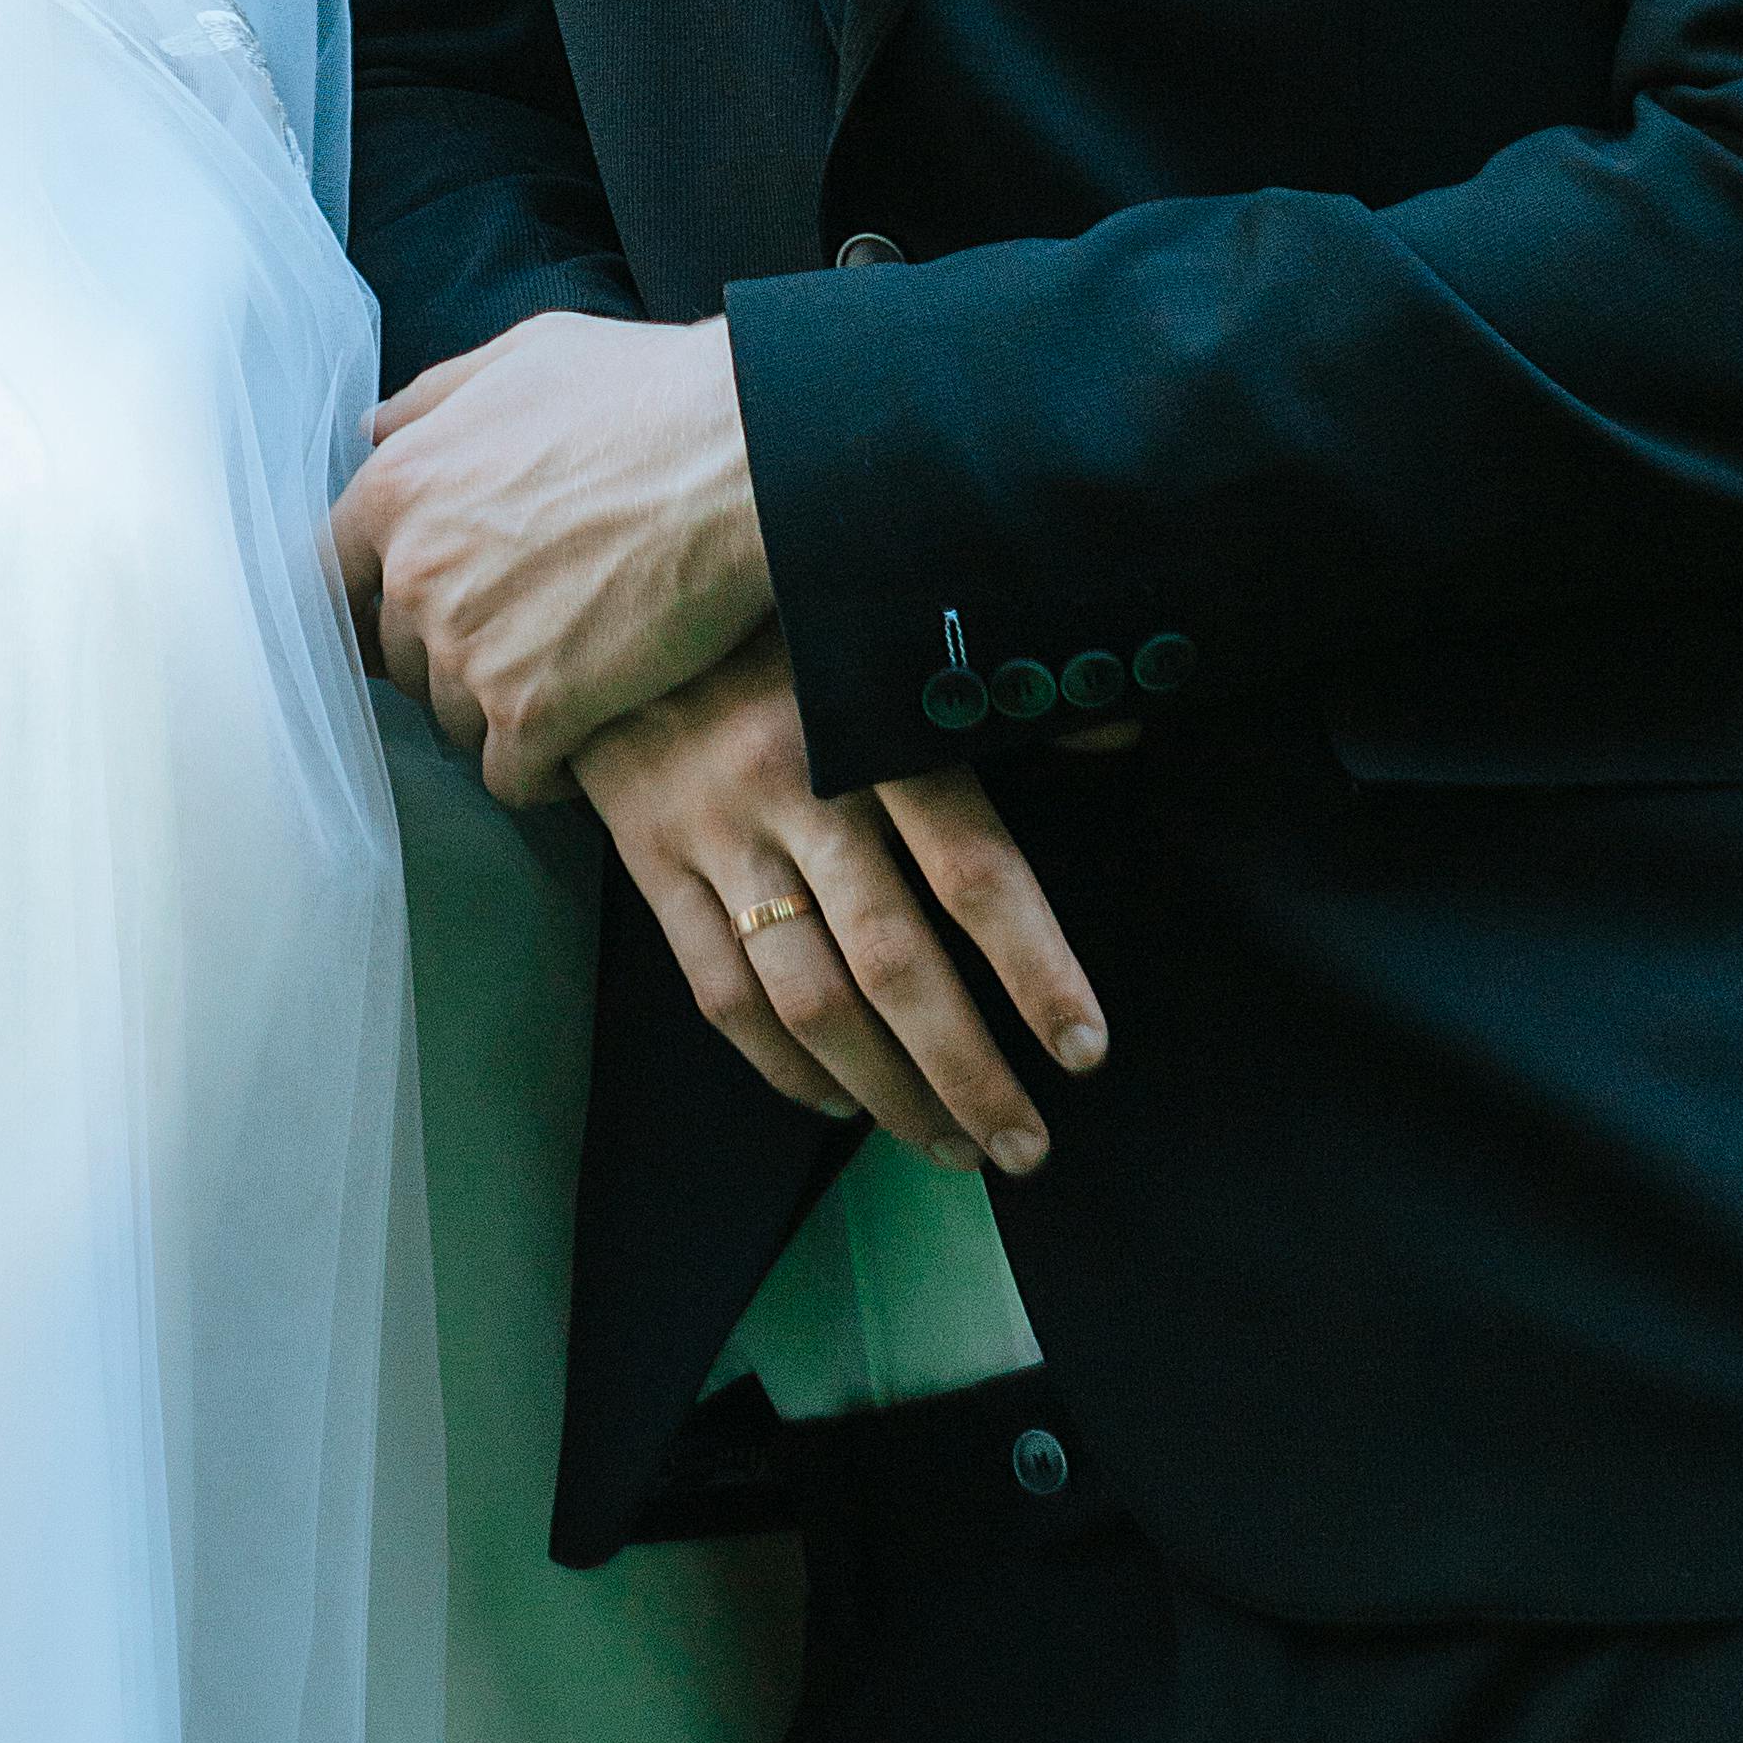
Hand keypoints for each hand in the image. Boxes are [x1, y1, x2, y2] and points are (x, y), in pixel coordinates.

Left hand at [332, 312, 768, 803]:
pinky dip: (543, 767)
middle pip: (394, 657)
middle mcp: (412, 575)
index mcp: (394, 489)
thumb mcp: (522, 357)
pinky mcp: (534, 712)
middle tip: (520, 635)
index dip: (366, 600)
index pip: (326, 579)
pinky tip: (584, 735)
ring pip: (450, 719)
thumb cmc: (643, 394)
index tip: (406, 612)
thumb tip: (374, 432)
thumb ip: (433, 401)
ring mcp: (468, 650)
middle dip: (446, 652)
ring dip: (497, 709)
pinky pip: (508, 776)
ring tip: (562, 677)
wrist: (745, 458)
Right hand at [574, 623, 1110, 1174]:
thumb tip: (1126, 728)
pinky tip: (840, 1099)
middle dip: (967, 1071)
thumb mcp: (887, 635)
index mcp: (867, 723)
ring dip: (887, 1091)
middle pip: (891, 960)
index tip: (1084, 1047)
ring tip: (949, 1145)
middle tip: (1025, 1146)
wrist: (616, 597)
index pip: (970, 866)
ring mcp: (714, 829)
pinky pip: (721, 994)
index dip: (1035, 966)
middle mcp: (791, 782)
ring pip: (807, 998)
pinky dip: (783, 1067)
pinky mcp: (652, 861)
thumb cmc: (784, 625)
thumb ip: (999, 695)